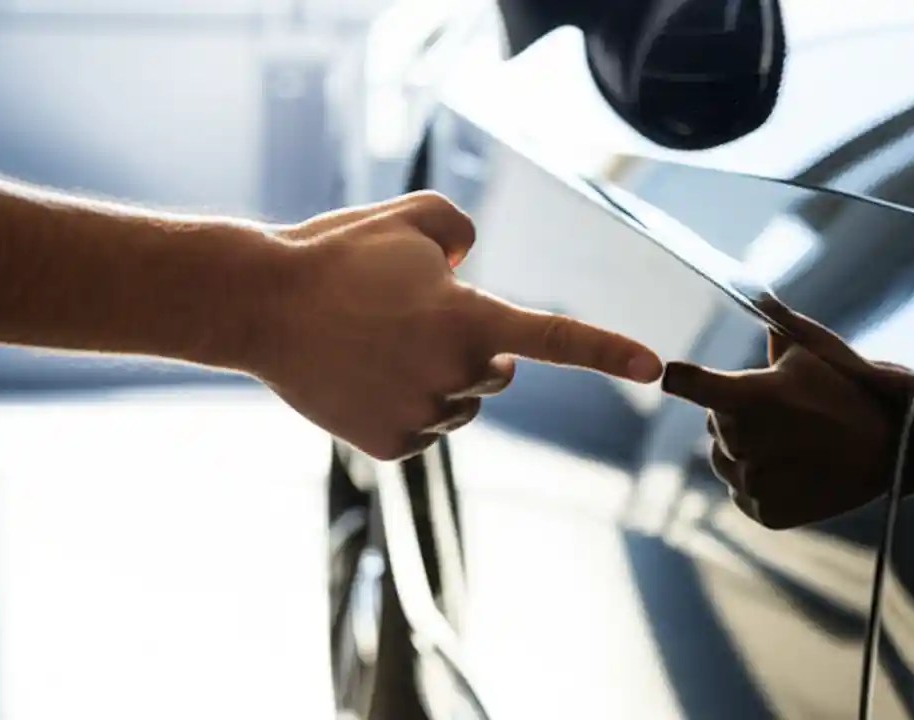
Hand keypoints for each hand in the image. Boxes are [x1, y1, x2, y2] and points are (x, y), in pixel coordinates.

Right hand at [247, 191, 662, 459]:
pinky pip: (425, 426)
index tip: (654, 369)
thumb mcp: (408, 219)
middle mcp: (455, 375)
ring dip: (438, 377)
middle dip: (473, 348)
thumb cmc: (336, 257)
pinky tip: (362, 377)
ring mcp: (424, 416)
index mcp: (469, 319)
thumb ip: (460, 229)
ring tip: (375, 346)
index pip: (555, 338)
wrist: (259, 307)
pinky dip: (405, 404)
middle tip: (409, 319)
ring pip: (462, 402)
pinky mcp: (393, 446)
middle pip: (498, 371)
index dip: (608, 351)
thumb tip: (468, 265)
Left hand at [662, 296, 913, 528]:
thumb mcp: (812, 349)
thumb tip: (752, 295)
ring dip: (746, 451)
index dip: (681, 377)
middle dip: (739, 416)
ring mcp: (752, 481)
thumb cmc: (851, 390)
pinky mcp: (764, 511)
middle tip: (784, 413)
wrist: (896, 446)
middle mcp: (740, 441)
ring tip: (792, 443)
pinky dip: (761, 482)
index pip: (687, 383)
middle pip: (715, 424)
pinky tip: (794, 469)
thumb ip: (773, 324)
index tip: (669, 375)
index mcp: (744, 396)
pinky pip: (743, 493)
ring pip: (725, 461)